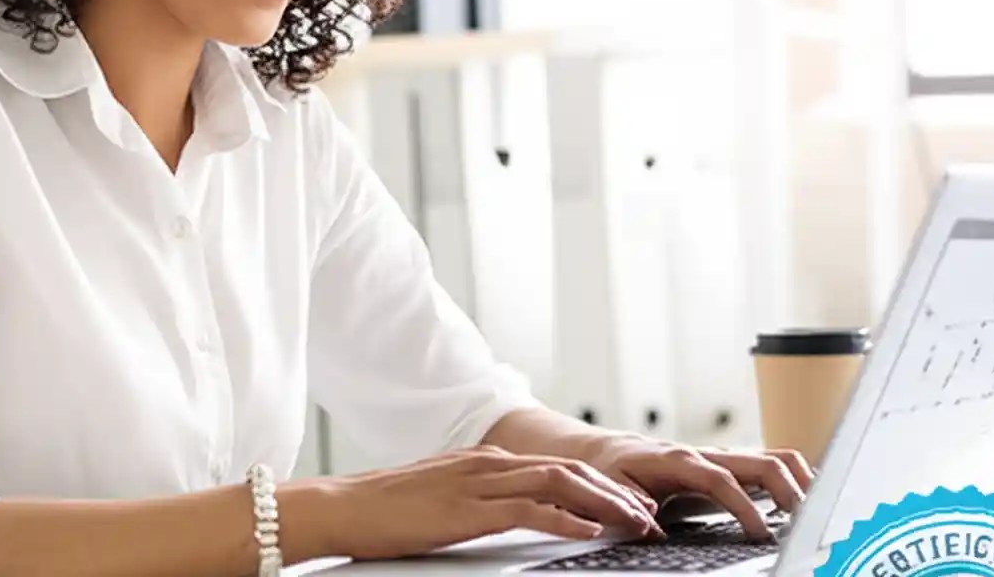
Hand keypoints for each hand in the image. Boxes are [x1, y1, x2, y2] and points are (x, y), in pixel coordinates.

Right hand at [288, 445, 665, 560]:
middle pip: (570, 471)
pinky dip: (565, 519)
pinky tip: (589, 531)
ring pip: (559, 485)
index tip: (632, 504)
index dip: (601, 485)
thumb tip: (516, 514)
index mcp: (487, 462)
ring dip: (604, 504)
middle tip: (650, 516)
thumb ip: (482, 500)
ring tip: (635, 522)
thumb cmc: (387, 509)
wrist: (343, 505)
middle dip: (616, 493)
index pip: (558, 468)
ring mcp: (480, 483)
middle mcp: (490, 465)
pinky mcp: (467, 509)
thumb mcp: (445, 498)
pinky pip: (528, 511)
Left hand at [582, 435, 813, 540]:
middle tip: (803, 524)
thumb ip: (628, 505)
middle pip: (762, 462)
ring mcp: (721, 458)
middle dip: (789, 490)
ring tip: (815, 512)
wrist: (611, 452)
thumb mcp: (611, 489)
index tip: (762, 535)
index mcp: (680, 461)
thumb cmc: (613, 471)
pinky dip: (792, 479)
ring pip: (773, 458)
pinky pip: (768, 465)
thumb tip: (649, 520)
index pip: (724, 481)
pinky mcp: (728, 465)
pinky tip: (805, 501)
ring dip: (798, 481)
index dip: (745, 508)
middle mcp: (707, 455)